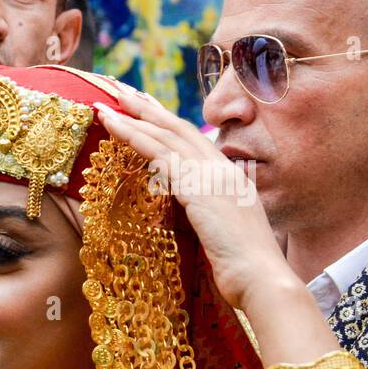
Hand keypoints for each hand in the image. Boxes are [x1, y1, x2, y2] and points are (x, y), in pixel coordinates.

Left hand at [93, 86, 298, 311]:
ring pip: (165, 135)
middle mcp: (220, 168)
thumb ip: (209, 216)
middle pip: (176, 127)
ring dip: (132, 115)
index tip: (143, 107)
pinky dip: (134, 136)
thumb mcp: (222, 233)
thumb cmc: (242, 267)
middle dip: (145, 107)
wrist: (261, 278)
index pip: (190, 140)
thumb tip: (194, 214)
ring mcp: (210, 175)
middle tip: (118, 89)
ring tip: (106, 101)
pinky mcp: (198, 187)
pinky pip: (159, 154)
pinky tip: (113, 125)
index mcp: (227, 177)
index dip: (164, 122)